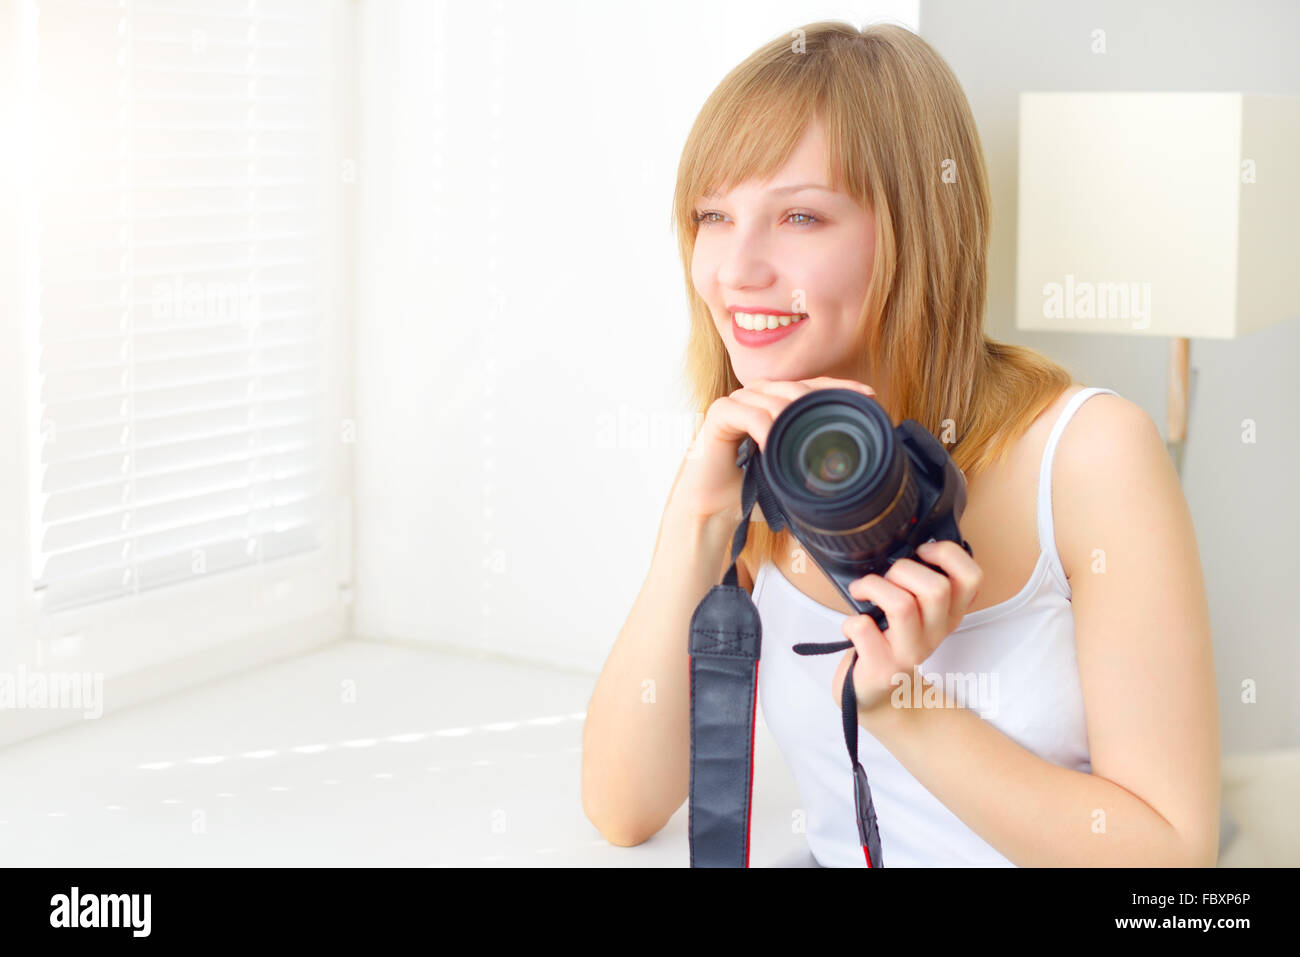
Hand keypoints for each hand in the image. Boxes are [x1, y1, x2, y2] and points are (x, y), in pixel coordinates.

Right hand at [670, 377, 875, 526]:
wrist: (713, 510)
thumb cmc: (750, 492)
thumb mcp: (789, 473)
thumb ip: (811, 459)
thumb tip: (848, 464)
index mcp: (773, 402)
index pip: (812, 386)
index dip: (840, 388)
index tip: (870, 396)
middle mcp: (756, 396)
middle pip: (796, 388)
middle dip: (821, 404)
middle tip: (841, 426)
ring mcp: (737, 401)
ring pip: (775, 400)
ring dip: (794, 421)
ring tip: (808, 444)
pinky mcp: (719, 413)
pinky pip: (751, 415)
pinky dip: (767, 430)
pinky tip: (775, 447)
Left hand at [831, 539, 982, 725]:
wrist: (877, 695)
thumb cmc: (890, 643)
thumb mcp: (916, 614)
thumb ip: (918, 584)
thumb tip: (901, 544)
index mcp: (949, 614)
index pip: (972, 577)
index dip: (946, 554)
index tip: (922, 552)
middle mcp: (936, 633)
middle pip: (936, 588)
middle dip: (902, 571)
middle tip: (885, 579)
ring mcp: (911, 653)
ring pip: (902, 605)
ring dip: (874, 588)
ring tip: (863, 592)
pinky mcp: (883, 668)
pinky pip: (863, 628)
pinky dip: (850, 620)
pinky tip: (852, 626)